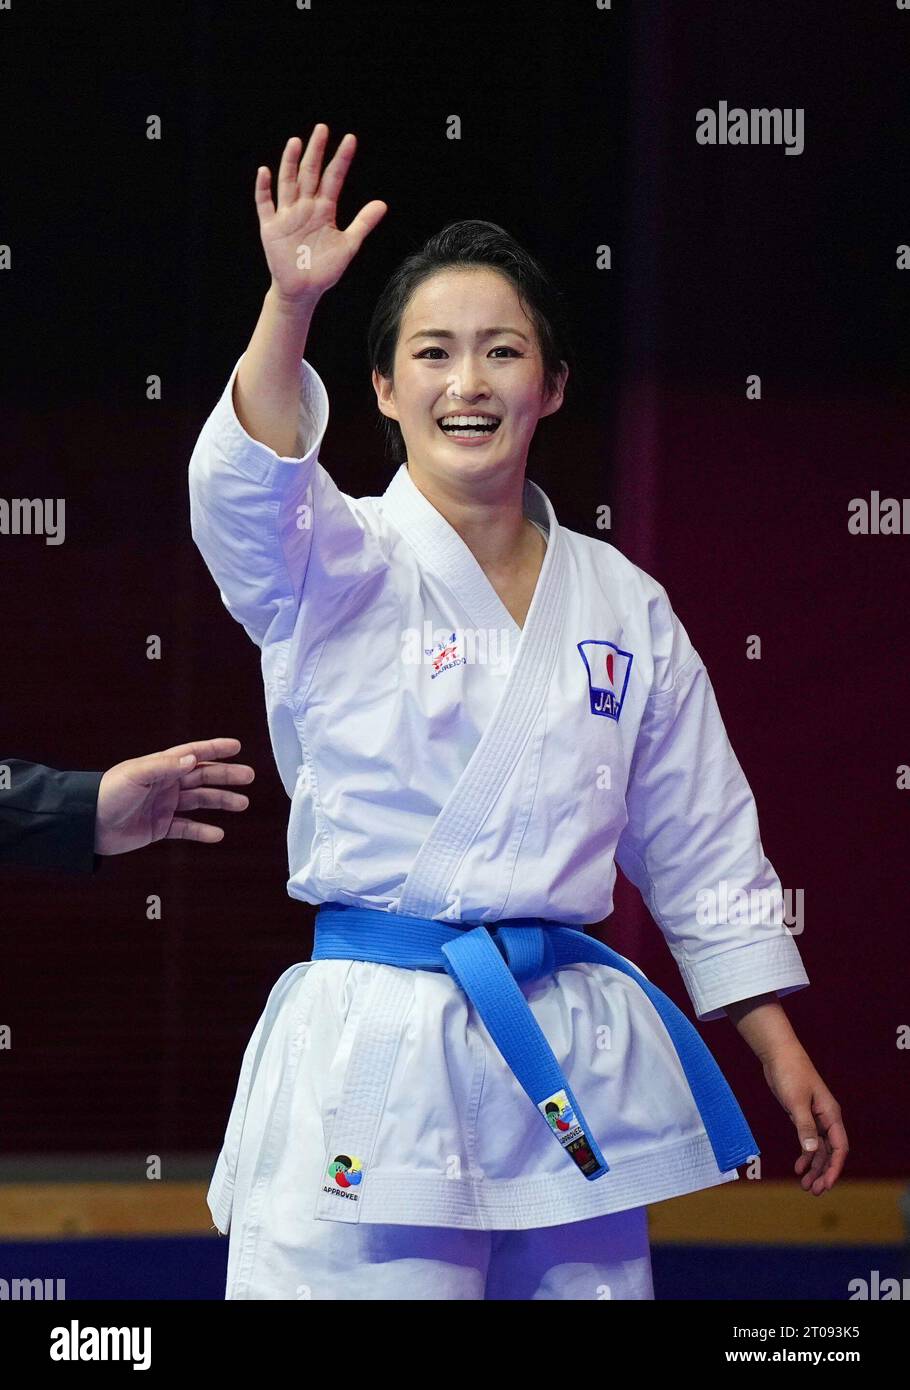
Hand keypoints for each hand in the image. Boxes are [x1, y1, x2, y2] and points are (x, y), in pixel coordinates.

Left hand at [94, 738, 253, 854]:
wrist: (87, 824)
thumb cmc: (108, 794)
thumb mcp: (136, 775)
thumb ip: (165, 766)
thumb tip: (194, 759)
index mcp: (160, 767)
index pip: (193, 754)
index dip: (214, 749)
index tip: (236, 746)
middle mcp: (166, 784)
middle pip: (202, 777)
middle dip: (226, 776)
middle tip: (249, 777)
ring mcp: (164, 805)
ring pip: (200, 802)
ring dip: (221, 802)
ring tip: (242, 804)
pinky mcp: (160, 827)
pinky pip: (186, 828)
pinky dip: (202, 831)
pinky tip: (218, 833)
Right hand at [255, 124, 386, 302]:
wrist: (303, 291)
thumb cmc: (325, 269)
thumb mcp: (348, 246)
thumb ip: (363, 223)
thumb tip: (382, 204)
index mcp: (324, 209)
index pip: (334, 178)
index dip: (341, 160)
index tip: (350, 140)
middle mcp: (305, 207)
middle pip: (310, 173)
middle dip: (316, 152)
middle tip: (323, 128)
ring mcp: (287, 215)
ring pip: (288, 182)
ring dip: (290, 162)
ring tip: (296, 141)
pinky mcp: (271, 227)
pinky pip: (265, 204)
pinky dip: (264, 188)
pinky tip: (265, 171)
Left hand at [761, 1043, 848, 1193]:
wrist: (779, 1055)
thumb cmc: (790, 1074)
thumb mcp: (796, 1101)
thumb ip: (803, 1126)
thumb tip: (811, 1151)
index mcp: (831, 1115)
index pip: (839, 1147)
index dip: (834, 1168)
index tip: (826, 1184)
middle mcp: (826, 1119)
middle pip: (830, 1152)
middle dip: (824, 1173)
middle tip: (813, 1191)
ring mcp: (815, 1118)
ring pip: (819, 1149)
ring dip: (814, 1167)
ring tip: (805, 1185)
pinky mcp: (802, 1116)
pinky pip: (808, 1141)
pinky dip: (805, 1155)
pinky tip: (798, 1167)